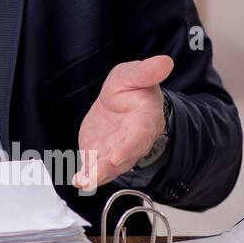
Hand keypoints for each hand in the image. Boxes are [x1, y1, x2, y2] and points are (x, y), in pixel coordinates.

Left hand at [72, 55, 173, 191]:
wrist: (118, 101)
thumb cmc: (130, 88)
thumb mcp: (132, 74)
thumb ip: (145, 71)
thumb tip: (165, 61)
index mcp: (145, 119)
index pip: (140, 136)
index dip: (129, 147)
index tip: (116, 156)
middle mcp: (133, 140)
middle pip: (124, 157)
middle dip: (110, 167)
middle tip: (96, 175)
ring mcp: (116, 150)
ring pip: (109, 167)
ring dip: (97, 176)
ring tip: (84, 181)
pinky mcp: (100, 155)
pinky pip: (95, 168)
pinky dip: (86, 176)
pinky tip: (78, 180)